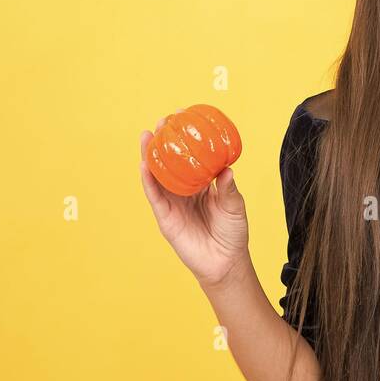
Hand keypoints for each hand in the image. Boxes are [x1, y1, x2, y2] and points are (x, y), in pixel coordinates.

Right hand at [140, 112, 249, 288]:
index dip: (185, 140)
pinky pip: (155, 196)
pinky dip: (148, 180)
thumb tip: (226, 169)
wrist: (225, 262)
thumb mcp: (234, 206)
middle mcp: (184, 192)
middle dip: (163, 142)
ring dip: (150, 156)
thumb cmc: (232, 233)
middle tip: (162, 122)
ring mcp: (173, 204)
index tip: (183, 118)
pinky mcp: (165, 218)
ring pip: (157, 176)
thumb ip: (228, 188)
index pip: (190, 158)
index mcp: (201, 185)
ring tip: (146, 137)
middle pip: (169, 163)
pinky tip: (144, 165)